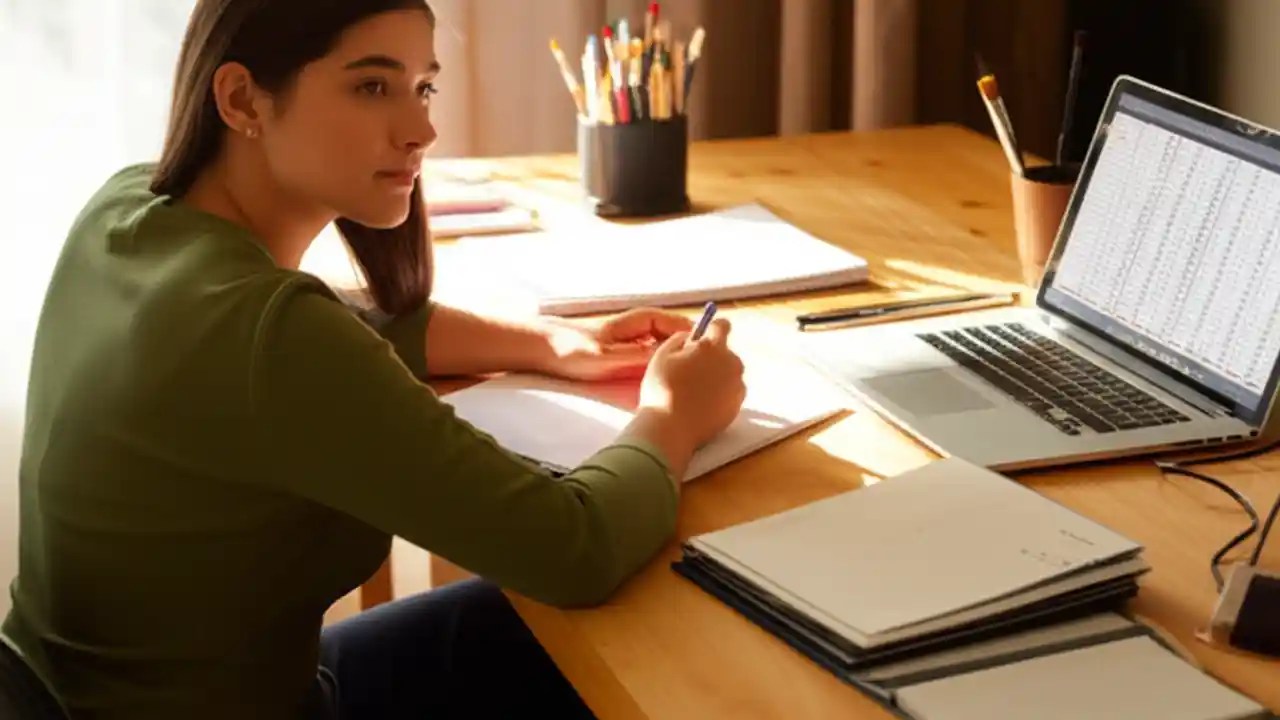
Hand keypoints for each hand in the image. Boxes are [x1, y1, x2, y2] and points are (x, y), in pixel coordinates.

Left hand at [537, 308, 693, 381]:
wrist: (548, 351)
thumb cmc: (576, 350)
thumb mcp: (610, 356)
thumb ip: (639, 356)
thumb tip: (671, 357)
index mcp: (641, 320)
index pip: (680, 324)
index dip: (697, 339)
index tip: (709, 356)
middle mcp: (642, 328)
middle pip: (677, 339)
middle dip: (691, 354)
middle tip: (705, 373)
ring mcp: (637, 342)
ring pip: (667, 352)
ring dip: (677, 364)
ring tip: (690, 383)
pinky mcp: (629, 357)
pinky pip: (655, 361)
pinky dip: (663, 371)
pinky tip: (665, 387)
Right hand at [638, 318, 746, 449]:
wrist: (671, 429)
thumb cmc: (663, 389)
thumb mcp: (662, 356)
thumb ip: (679, 339)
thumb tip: (691, 337)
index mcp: (712, 346)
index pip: (721, 325)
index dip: (711, 329)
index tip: (701, 339)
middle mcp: (731, 362)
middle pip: (725, 352)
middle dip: (712, 357)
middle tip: (690, 372)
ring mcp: (737, 385)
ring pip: (729, 373)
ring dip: (717, 376)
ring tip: (695, 392)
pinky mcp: (738, 405)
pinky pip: (731, 392)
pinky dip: (721, 394)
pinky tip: (702, 405)